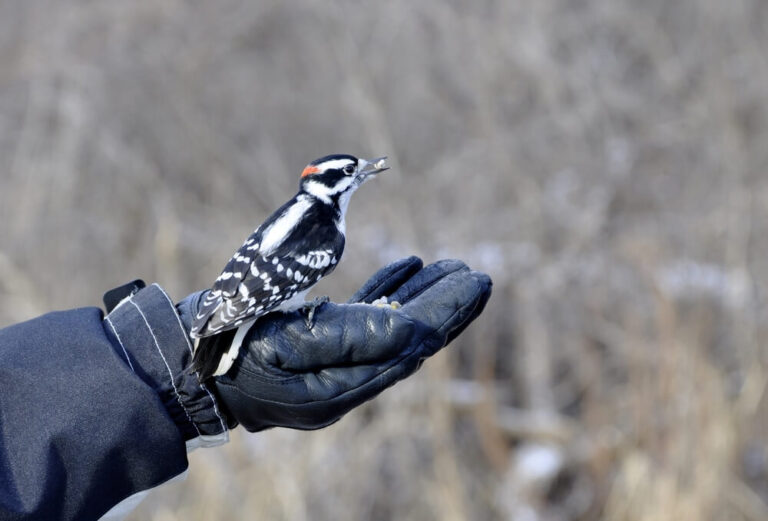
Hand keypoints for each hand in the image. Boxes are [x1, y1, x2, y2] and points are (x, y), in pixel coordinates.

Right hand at [208, 256, 491, 431]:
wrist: (186, 365)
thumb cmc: (228, 351)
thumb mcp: (286, 344)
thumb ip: (351, 340)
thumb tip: (415, 331)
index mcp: (340, 386)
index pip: (408, 345)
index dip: (445, 312)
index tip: (476, 281)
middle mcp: (344, 381)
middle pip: (409, 339)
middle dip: (445, 305)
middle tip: (477, 275)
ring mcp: (331, 366)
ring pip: (391, 327)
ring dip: (422, 295)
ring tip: (450, 267)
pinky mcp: (317, 347)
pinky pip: (363, 321)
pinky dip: (387, 293)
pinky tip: (406, 267)